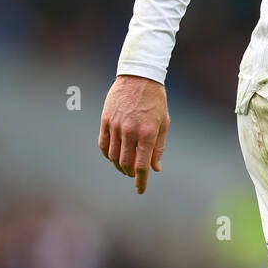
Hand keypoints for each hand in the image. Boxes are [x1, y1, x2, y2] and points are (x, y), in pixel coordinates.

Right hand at [99, 76, 169, 193]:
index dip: (141, 181)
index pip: (141, 165)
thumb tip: (155, 169)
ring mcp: (116, 126)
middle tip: (134, 175)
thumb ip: (158, 147)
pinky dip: (108, 154)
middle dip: (130, 174)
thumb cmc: (156, 101)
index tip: (140, 190)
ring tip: (125, 166)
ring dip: (119, 166)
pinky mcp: (105, 120)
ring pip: (113, 156)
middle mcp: (130, 131)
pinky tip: (114, 156)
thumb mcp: (163, 124)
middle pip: (125, 163)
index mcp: (147, 133)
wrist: (140, 76)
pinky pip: (103, 144)